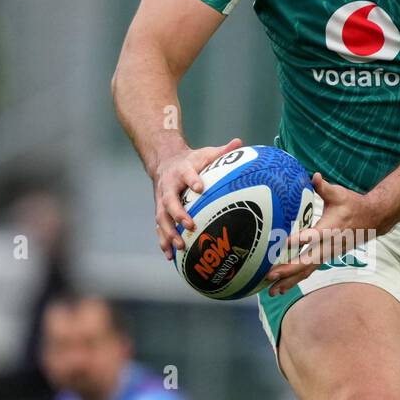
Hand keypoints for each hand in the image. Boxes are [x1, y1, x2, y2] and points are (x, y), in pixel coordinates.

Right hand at [153, 137, 242, 256]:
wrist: (165, 162)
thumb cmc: (191, 161)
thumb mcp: (205, 153)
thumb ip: (222, 151)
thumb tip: (240, 143)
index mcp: (182, 171)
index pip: (187, 174)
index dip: (192, 179)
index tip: (200, 187)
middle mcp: (168, 186)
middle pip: (169, 200)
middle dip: (178, 214)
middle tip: (190, 225)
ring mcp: (162, 200)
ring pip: (161, 218)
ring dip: (169, 233)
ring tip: (180, 247)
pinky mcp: (160, 211)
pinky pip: (160, 228)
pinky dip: (163, 241)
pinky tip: (169, 256)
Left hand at [265, 173, 379, 294]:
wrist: (372, 219)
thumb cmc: (353, 204)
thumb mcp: (339, 194)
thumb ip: (324, 187)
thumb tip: (314, 176)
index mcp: (330, 228)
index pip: (314, 236)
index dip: (300, 240)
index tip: (285, 243)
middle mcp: (328, 245)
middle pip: (307, 261)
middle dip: (288, 269)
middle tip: (270, 275)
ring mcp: (327, 254)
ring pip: (307, 271)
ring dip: (289, 281)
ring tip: (271, 291)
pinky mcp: (325, 258)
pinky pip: (309, 271)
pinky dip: (295, 280)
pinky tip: (281, 288)